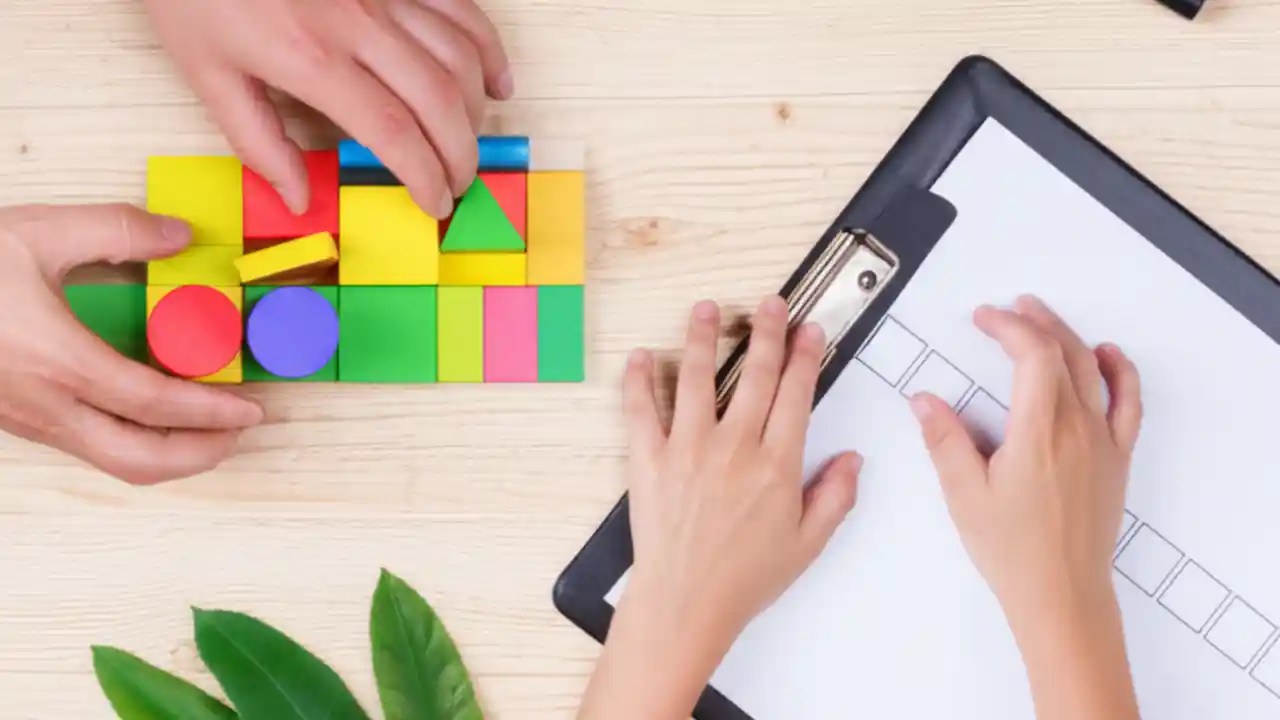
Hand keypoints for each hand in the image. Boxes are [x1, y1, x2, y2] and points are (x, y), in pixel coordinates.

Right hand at [0, 204, 264, 484]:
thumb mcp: (36, 232)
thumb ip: (118, 230)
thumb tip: (182, 235)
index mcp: (57, 362)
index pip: (155, 405)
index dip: (212, 413)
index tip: (252, 410)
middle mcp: (43, 406)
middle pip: (137, 461)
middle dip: (199, 456)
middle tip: (239, 434)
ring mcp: (24, 421)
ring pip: (109, 462)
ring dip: (166, 455)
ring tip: (207, 429)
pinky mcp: (12, 420)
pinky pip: (85, 447)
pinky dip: (131, 442)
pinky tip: (149, 414)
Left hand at [142, 0, 512, 218]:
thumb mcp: (207, 72)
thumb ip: (258, 141)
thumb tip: (300, 197)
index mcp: (310, 58)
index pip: (392, 131)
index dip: (425, 175)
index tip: (434, 204)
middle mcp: (359, 22)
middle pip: (440, 99)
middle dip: (460, 153)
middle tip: (456, 184)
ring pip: (459, 56)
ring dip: (475, 109)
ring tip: (467, 143)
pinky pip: (460, 9)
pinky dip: (487, 48)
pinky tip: (496, 82)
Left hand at [578, 296, 862, 719]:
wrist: (686, 603)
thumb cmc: (743, 579)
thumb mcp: (807, 543)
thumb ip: (835, 496)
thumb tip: (852, 459)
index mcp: (776, 465)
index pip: (796, 394)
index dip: (805, 357)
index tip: (810, 331)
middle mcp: (734, 447)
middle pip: (756, 375)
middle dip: (767, 333)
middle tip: (772, 305)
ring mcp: (688, 448)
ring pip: (699, 378)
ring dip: (704, 338)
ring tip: (707, 309)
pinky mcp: (649, 459)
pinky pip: (642, 409)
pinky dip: (640, 380)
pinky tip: (644, 356)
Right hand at [909, 294, 1141, 719]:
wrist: (1062, 593)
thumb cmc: (1013, 551)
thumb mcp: (965, 495)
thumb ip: (945, 441)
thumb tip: (924, 400)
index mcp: (1039, 433)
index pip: (1033, 356)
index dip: (1008, 327)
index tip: (984, 318)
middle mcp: (1078, 429)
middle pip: (1063, 353)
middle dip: (1034, 323)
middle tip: (1006, 311)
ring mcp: (1103, 442)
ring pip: (1093, 370)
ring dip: (1068, 336)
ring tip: (1044, 318)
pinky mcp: (1116, 458)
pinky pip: (1128, 403)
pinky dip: (1121, 372)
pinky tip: (1108, 355)